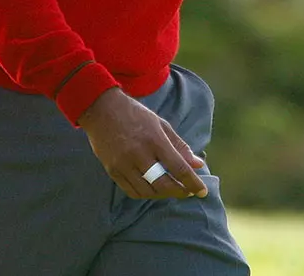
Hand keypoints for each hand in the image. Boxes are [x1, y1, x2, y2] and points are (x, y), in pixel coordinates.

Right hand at [77, 87, 207, 199]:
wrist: (100, 108)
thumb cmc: (134, 115)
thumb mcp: (160, 124)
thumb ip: (179, 145)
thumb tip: (198, 164)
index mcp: (154, 139)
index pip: (179, 168)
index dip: (193, 183)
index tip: (202, 191)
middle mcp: (139, 153)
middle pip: (165, 184)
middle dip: (180, 192)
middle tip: (187, 192)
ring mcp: (123, 163)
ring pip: (148, 191)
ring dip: (163, 194)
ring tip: (170, 188)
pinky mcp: (112, 169)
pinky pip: (132, 191)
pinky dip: (146, 193)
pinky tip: (152, 188)